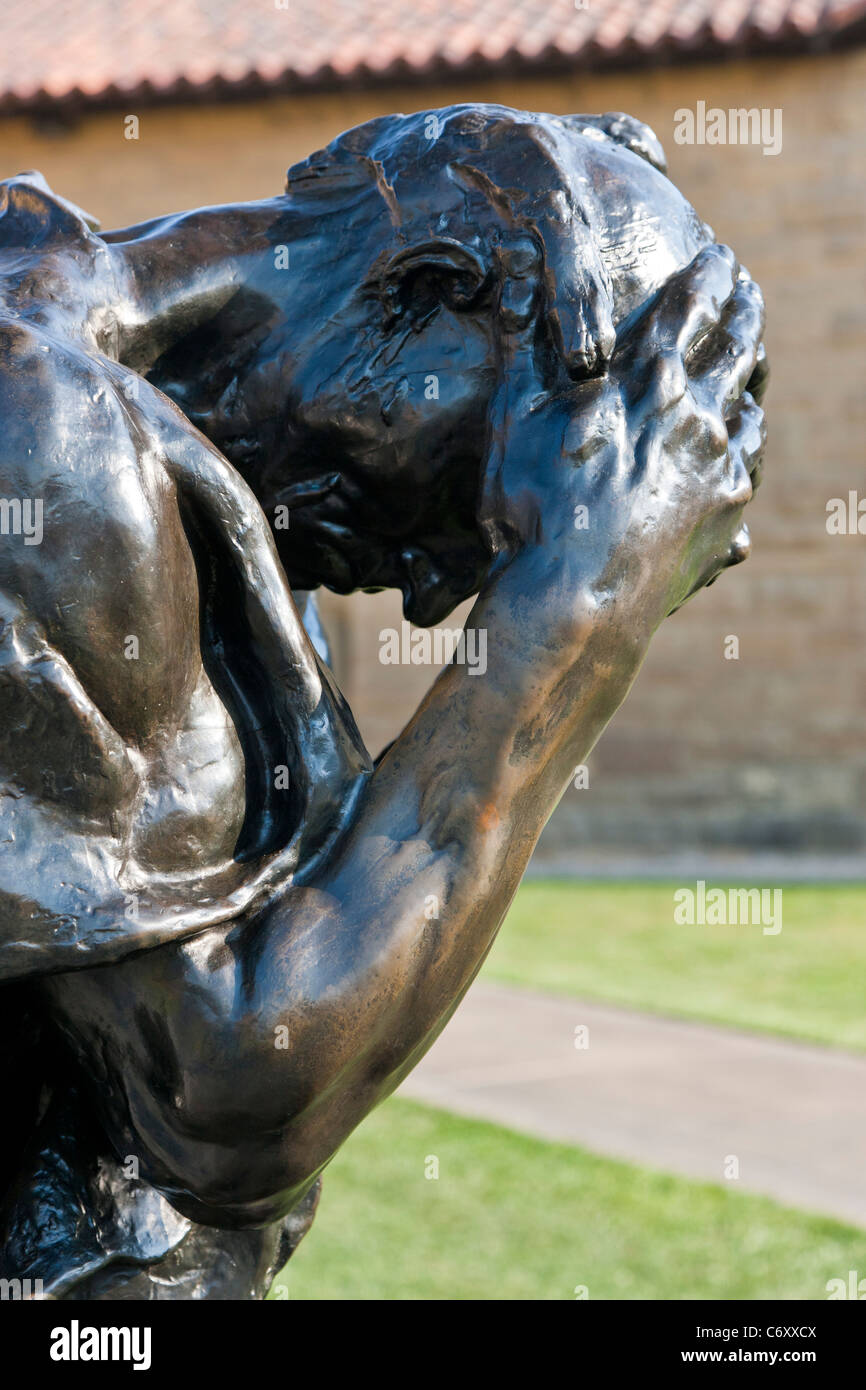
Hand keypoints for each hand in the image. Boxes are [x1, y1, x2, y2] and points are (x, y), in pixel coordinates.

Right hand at [481, 244, 766, 625]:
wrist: (577, 600)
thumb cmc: (535, 507)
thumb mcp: (513, 417)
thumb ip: (522, 338)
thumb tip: (517, 260)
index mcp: (649, 380)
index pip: (693, 305)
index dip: (708, 273)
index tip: (719, 253)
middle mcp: (698, 416)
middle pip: (738, 347)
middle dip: (746, 311)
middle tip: (749, 289)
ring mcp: (720, 468)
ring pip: (750, 408)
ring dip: (750, 381)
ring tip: (749, 368)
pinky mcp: (728, 516)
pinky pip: (748, 468)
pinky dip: (746, 446)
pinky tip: (740, 448)